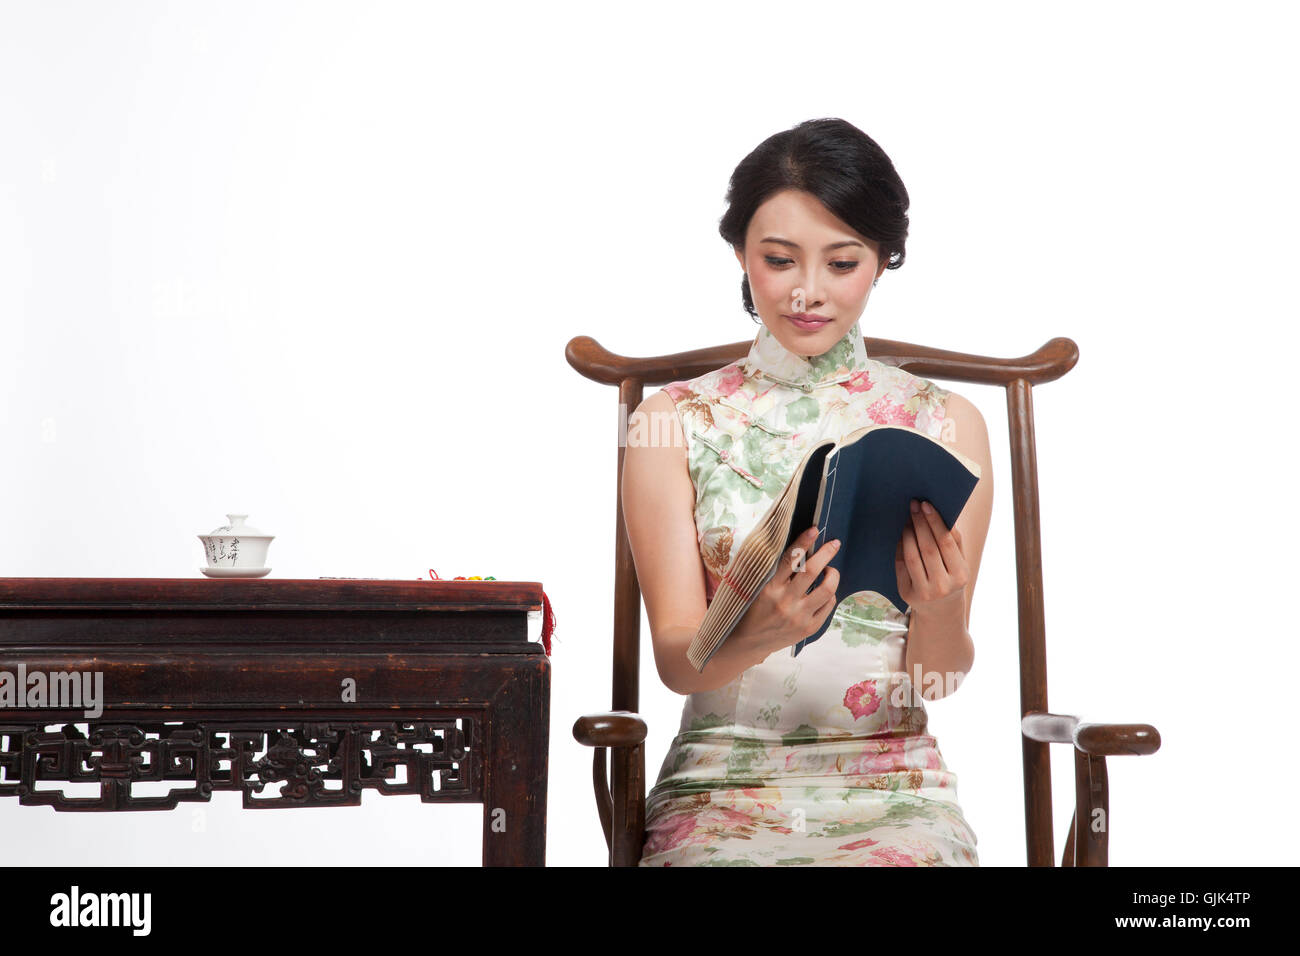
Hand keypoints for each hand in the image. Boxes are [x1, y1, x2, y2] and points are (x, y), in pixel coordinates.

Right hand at [734, 524, 840, 658]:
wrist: (748, 642)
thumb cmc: (751, 609)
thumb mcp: (754, 587)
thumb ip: (773, 570)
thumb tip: (797, 548)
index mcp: (768, 588)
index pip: (789, 559)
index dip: (803, 542)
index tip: (814, 530)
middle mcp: (784, 601)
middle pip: (812, 571)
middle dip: (826, 553)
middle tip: (834, 544)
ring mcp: (798, 616)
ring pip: (827, 589)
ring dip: (833, 574)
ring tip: (830, 570)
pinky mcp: (808, 628)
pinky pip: (829, 605)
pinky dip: (830, 593)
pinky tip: (824, 590)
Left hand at [895, 498, 967, 618]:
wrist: (941, 613)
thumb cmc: (952, 579)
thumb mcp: (960, 563)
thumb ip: (954, 541)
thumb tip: (944, 512)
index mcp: (960, 575)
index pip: (946, 543)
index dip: (935, 522)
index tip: (927, 504)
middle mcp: (942, 586)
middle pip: (928, 548)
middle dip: (920, 523)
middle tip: (914, 505)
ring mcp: (923, 592)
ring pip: (912, 556)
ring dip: (908, 533)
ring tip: (908, 518)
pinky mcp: (907, 594)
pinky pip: (901, 565)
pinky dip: (900, 547)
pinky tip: (902, 534)